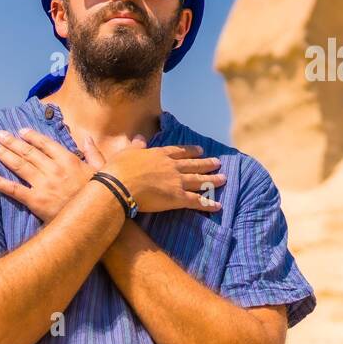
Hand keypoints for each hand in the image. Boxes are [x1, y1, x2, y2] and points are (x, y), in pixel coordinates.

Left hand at [0, 127, 104, 222]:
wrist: (96, 219)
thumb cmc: (102, 195)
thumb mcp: (103, 170)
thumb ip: (94, 152)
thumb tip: (87, 138)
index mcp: (69, 160)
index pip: (46, 144)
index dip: (32, 136)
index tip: (21, 131)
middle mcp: (54, 169)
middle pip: (28, 152)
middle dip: (11, 142)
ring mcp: (43, 185)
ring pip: (19, 165)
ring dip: (3, 154)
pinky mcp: (36, 201)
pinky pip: (14, 190)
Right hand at [101, 142, 224, 213]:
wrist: (119, 186)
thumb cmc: (118, 170)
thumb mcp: (127, 152)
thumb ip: (136, 146)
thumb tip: (139, 137)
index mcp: (160, 155)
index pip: (180, 151)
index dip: (191, 151)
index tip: (200, 150)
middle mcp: (172, 166)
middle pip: (194, 165)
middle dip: (207, 164)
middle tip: (218, 163)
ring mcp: (177, 182)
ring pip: (199, 180)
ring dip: (212, 180)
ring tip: (224, 179)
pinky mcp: (178, 198)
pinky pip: (197, 201)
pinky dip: (208, 204)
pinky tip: (218, 206)